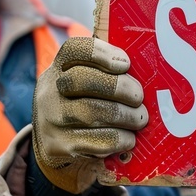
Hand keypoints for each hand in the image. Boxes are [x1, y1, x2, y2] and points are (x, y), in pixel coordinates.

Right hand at [32, 37, 146, 193]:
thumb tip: (147, 72)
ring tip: (140, 118)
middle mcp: (48, 91)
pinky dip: (120, 139)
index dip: (102, 54)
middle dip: (119, 87)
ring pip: (91, 113)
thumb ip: (110, 72)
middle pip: (82, 80)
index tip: (125, 64)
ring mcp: (50, 119)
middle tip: (139, 97)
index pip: (75, 49)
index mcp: (59, 67)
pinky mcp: (59, 146)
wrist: (55, 144)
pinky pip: (97, 141)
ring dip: (125, 116)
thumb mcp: (88, 82)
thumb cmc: (85, 103)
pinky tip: (129, 138)